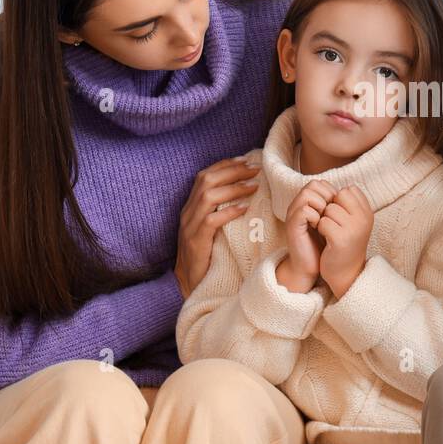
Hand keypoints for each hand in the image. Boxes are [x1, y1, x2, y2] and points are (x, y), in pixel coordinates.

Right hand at [175, 156, 260, 298]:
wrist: (188, 284)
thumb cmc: (205, 256)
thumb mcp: (210, 229)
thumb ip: (219, 211)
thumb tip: (244, 195)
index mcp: (190, 207)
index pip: (204, 176)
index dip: (224, 165)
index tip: (245, 160)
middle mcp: (187, 213)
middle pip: (206, 180)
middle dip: (232, 171)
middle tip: (255, 169)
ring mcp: (189, 227)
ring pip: (208, 197)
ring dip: (233, 188)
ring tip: (254, 186)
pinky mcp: (196, 242)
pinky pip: (211, 221)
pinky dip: (228, 212)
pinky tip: (244, 208)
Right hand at [278, 179, 337, 292]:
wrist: (310, 266)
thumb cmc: (322, 245)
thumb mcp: (331, 223)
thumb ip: (334, 207)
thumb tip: (347, 192)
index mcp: (307, 203)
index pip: (319, 183)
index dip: (331, 192)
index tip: (338, 208)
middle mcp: (298, 206)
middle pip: (312, 185)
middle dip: (326, 196)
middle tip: (331, 212)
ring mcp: (293, 215)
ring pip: (306, 194)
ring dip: (320, 205)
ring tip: (325, 219)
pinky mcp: (292, 226)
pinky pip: (303, 211)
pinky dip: (315, 217)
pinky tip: (319, 227)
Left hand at [315, 185, 373, 299]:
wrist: (346, 273)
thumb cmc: (346, 243)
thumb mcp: (354, 222)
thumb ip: (351, 204)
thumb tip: (343, 187)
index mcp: (368, 213)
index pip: (349, 190)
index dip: (338, 201)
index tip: (340, 217)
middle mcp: (364, 219)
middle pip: (338, 196)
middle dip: (331, 208)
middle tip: (333, 224)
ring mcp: (353, 229)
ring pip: (329, 209)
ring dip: (325, 219)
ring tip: (331, 233)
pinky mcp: (340, 239)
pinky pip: (323, 222)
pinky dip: (321, 229)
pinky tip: (327, 240)